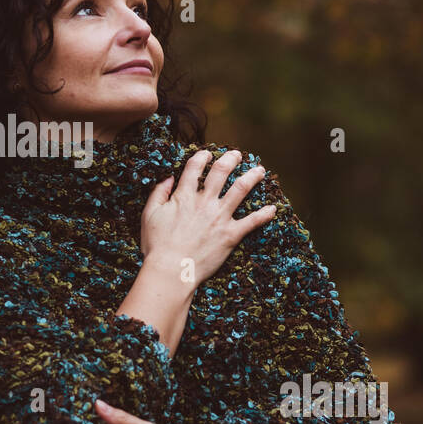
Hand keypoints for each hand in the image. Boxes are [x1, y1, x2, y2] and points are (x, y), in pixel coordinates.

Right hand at [140, 149, 275, 288]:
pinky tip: (273, 209)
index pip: (195, 168)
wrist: (171, 270)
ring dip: (252, 178)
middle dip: (231, 160)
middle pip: (222, 172)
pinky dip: (264, 215)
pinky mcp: (231, 235)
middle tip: (237, 155)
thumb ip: (158, 193)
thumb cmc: (157, 245)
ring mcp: (220, 217)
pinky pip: (252, 221)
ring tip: (260, 171)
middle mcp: (205, 202)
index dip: (201, 157)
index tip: (207, 153)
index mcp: (184, 196)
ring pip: (241, 190)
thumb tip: (168, 178)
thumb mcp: (149, 215)